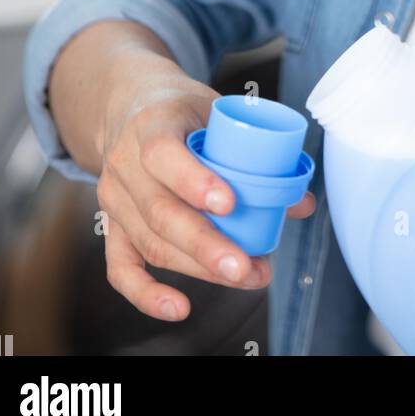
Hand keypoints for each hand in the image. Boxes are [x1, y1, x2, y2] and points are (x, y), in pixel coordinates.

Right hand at [97, 59, 314, 322]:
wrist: (130, 107)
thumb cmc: (181, 110)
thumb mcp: (216, 111)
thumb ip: (256, 151)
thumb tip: (302, 202)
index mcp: (152, 123)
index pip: (162, 154)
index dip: (194, 182)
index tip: (230, 204)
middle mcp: (125, 162)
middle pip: (159, 211)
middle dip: (204, 244)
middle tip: (244, 265)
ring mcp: (115, 197)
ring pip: (150, 241)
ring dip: (197, 267)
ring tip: (244, 276)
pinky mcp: (112, 226)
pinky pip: (121, 267)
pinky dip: (146, 293)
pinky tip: (178, 308)